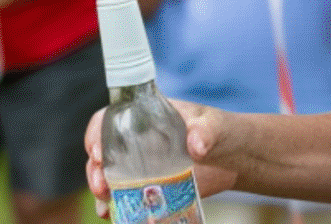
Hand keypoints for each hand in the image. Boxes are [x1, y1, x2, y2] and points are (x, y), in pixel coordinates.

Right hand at [84, 99, 239, 217]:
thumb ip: (206, 132)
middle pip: (103, 151)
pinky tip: (112, 215)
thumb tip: (196, 146)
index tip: (96, 151)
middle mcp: (136, 140)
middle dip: (95, 169)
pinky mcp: (150, 187)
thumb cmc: (223, 132)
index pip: (109, 118)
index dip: (97, 132)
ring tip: (105, 203)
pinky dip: (116, 206)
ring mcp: (141, 166)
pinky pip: (125, 196)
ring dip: (101, 190)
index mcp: (145, 116)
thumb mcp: (215, 126)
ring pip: (109, 176)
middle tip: (101, 185)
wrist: (236, 160)